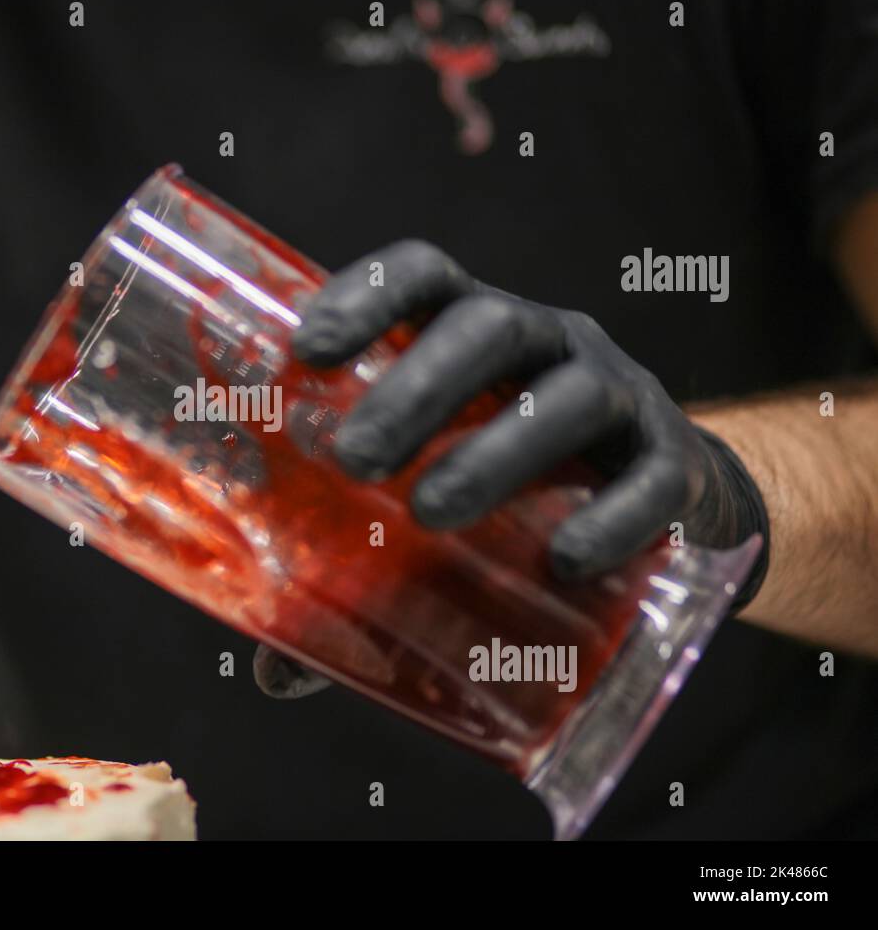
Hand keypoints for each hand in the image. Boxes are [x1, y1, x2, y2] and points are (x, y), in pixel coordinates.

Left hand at [254, 240, 768, 699]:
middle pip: (487, 325)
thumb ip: (358, 571)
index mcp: (472, 336)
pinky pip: (653, 476)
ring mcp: (618, 393)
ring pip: (567, 395)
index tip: (306, 350)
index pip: (424, 277)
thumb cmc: (516, 492)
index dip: (367, 294)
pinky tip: (564, 560)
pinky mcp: (676, 460)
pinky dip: (611, 515)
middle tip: (352, 459)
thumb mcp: (439, 504)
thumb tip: (272, 673)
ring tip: (430, 513)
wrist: (664, 505)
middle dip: (416, 387)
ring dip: (495, 450)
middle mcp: (547, 343)